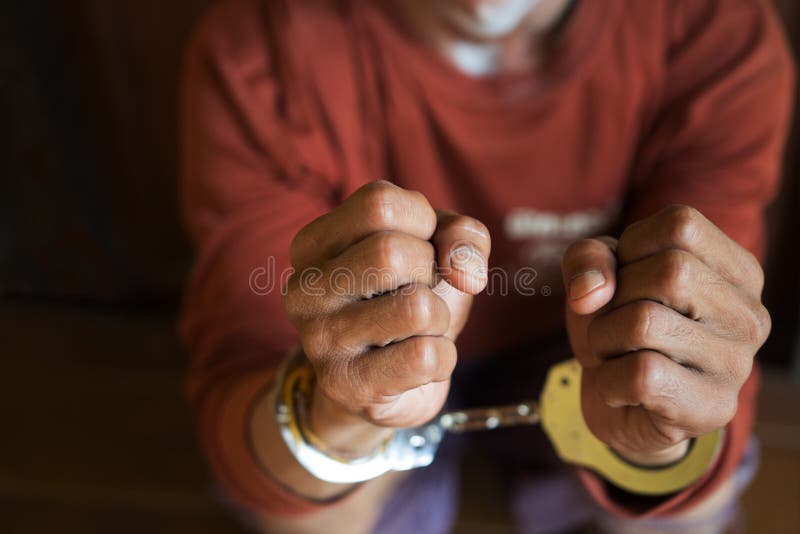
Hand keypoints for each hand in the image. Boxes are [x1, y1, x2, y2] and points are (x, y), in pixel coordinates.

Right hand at [283, 181, 489, 453]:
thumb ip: (462, 236)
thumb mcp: (437, 250)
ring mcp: (319, 340)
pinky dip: (443, 358)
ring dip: (439, 318)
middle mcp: (303, 289)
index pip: (380, 204)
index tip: (419, 248)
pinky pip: (426, 358)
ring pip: (416, 308)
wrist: (388, 386)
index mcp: (312, 244)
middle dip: (430, 272)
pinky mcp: (345, 385)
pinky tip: (416, 365)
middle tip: (418, 292)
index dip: (422, 223)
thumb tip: (464, 270)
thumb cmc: (407, 300)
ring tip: (417, 330)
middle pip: (392, 253)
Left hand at [562, 205, 770, 464]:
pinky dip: (608, 380)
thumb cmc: (618, 327)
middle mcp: (750, 315)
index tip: (624, 277)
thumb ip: (588, 259)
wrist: (621, 407)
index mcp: (737, 272)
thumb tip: (592, 290)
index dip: (631, 246)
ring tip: (614, 354)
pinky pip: (640, 375)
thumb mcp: (596, 277)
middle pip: (670, 271)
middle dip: (615, 295)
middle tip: (613, 322)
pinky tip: (619, 389)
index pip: (681, 225)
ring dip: (603, 338)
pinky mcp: (713, 408)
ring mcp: (738, 364)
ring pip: (646, 322)